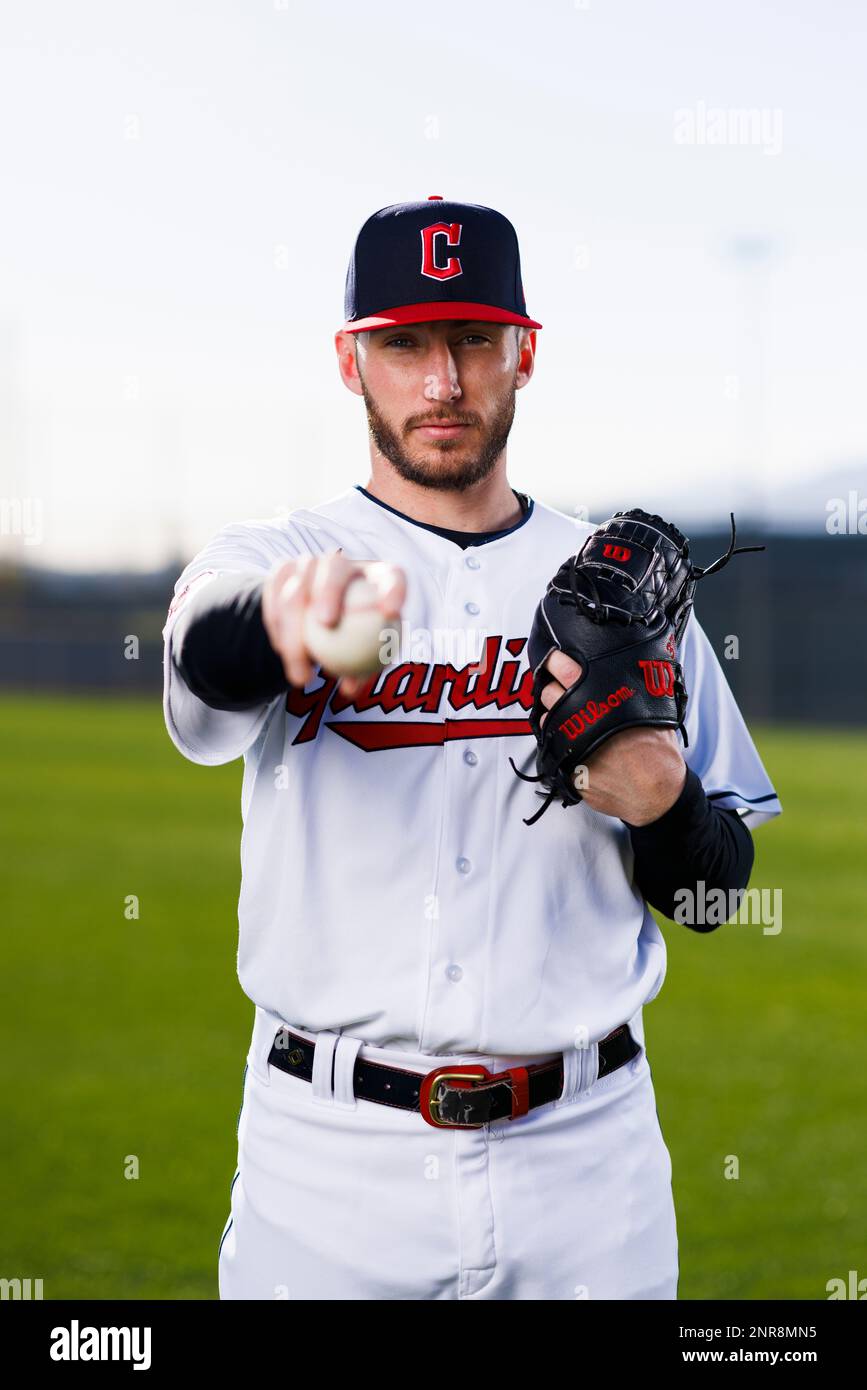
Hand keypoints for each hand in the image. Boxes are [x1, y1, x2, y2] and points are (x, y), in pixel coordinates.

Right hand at [261, 551, 405, 696]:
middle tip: (326, 622)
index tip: (390, 614)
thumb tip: (350, 689)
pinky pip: (273, 595)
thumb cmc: (352, 645)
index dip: (394, 591)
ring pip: (296, 583)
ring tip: (298, 655)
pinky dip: (276, 622)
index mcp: (377, 576)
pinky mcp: (282, 572)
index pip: (391, 578)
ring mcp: (310, 563)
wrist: (316, 622)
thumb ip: (360, 671)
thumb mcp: (361, 660)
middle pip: (334, 565)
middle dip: (328, 588)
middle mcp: (343, 563)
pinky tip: (280, 650)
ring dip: (294, 621)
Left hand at [539, 650, 686, 825]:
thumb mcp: (652, 710)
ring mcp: (572, 746)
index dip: (555, 661)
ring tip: (567, 715)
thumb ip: (633, 688)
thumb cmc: (657, 752)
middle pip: (550, 694)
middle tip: (557, 685)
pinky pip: (552, 748)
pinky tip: (570, 739)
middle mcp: (583, 721)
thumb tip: (626, 668)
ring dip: (553, 714)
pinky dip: (558, 741)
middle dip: (551, 687)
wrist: (656, 794)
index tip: (552, 657)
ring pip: (547, 720)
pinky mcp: (567, 768)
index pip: (567, 671)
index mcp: (603, 701)